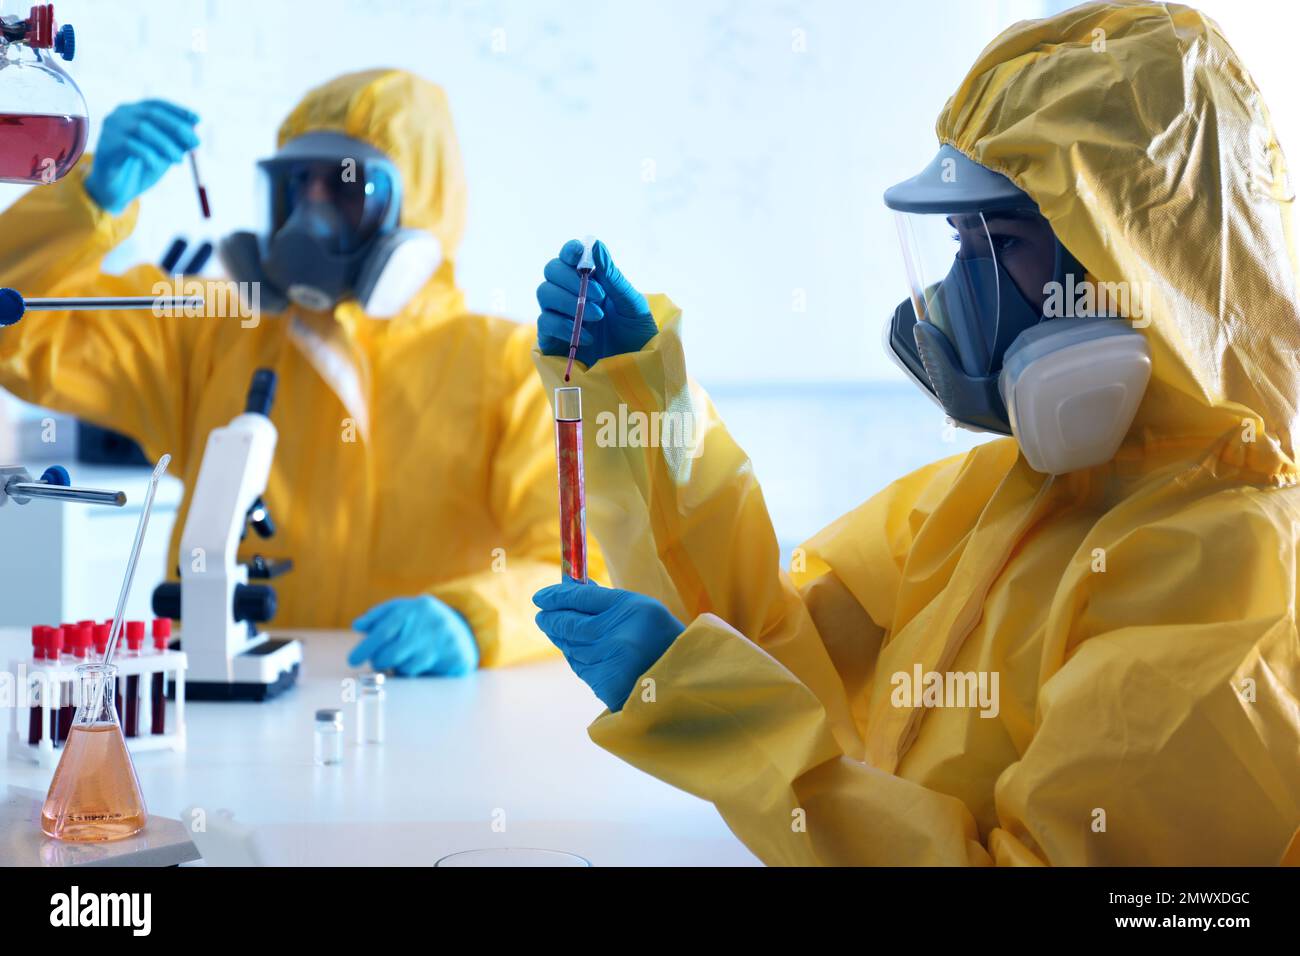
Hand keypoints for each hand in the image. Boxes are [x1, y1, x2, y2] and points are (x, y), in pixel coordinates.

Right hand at [83, 100, 199, 213]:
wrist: (115, 190)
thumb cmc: (140, 169)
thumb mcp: (164, 155)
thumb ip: (177, 144)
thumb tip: (196, 135)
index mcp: (134, 112)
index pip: (157, 104)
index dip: (178, 111)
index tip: (198, 120)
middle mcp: (121, 114)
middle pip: (151, 113)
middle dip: (177, 127)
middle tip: (195, 143)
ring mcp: (112, 127)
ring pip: (142, 128)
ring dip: (165, 144)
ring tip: (179, 161)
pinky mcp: (107, 143)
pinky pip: (130, 145)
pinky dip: (148, 155)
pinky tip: (155, 166)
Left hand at [348, 596, 478, 676]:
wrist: (464, 627)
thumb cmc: (423, 619)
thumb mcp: (403, 609)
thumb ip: (378, 615)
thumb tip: (358, 626)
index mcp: (414, 609)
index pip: (384, 631)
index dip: (366, 647)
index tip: (353, 660)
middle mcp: (429, 625)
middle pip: (391, 654)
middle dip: (379, 661)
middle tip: (377, 661)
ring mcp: (441, 644)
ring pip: (405, 667)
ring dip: (397, 666)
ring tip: (402, 656)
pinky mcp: (451, 659)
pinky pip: (421, 675)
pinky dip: (412, 672)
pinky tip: (416, 662)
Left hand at [533, 581, 683, 711]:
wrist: (680, 680)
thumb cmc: (660, 638)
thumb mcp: (640, 609)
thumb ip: (605, 600)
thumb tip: (570, 588)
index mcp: (631, 609)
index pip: (582, 598)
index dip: (557, 595)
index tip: (540, 597)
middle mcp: (617, 636)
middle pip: (569, 623)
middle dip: (551, 618)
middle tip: (542, 614)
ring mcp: (609, 662)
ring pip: (571, 646)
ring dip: (562, 638)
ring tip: (558, 630)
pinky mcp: (604, 684)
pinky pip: (580, 666)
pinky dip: (577, 658)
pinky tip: (583, 652)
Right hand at [536, 239, 657, 368]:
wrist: (634, 373)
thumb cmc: (637, 336)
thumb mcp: (632, 305)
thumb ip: (613, 277)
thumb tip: (595, 245)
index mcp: (590, 281)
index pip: (570, 256)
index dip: (571, 251)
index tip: (580, 254)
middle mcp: (570, 294)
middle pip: (551, 271)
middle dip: (572, 279)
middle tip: (599, 296)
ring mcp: (559, 316)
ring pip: (544, 293)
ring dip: (571, 301)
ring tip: (597, 317)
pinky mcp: (551, 339)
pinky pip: (545, 322)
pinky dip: (565, 326)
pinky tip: (587, 337)